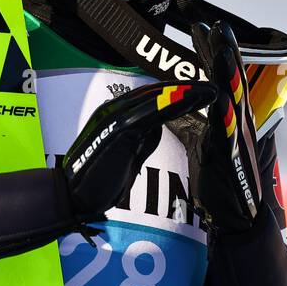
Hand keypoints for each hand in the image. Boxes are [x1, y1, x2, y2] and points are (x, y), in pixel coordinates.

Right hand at [60, 80, 214, 222]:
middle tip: (211, 89)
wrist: (74, 196)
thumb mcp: (128, 153)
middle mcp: (114, 108)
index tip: (200, 95)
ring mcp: (114, 115)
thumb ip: (142, 136)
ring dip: (184, 94)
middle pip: (156, 92)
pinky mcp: (119, 128)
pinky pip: (150, 111)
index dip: (177, 94)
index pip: (152, 98)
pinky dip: (172, 104)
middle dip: (185, 89)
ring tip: (209, 92)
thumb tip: (160, 125)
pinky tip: (190, 100)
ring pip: (156, 98)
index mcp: (116, 113)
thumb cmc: (100, 179)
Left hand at [167, 21, 263, 234]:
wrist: (239, 216)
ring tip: (221, 49)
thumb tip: (170, 101)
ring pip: (236, 100)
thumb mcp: (200, 141)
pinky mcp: (234, 158)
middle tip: (218, 24)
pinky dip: (227, 114)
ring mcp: (239, 139)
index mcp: (231, 117)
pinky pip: (231, 132)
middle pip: (234, 80)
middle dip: (226, 52)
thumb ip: (188, 120)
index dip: (212, 52)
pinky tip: (222, 97)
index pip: (221, 77)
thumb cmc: (221, 180)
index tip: (202, 27)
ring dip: (229, 75)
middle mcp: (240, 123)